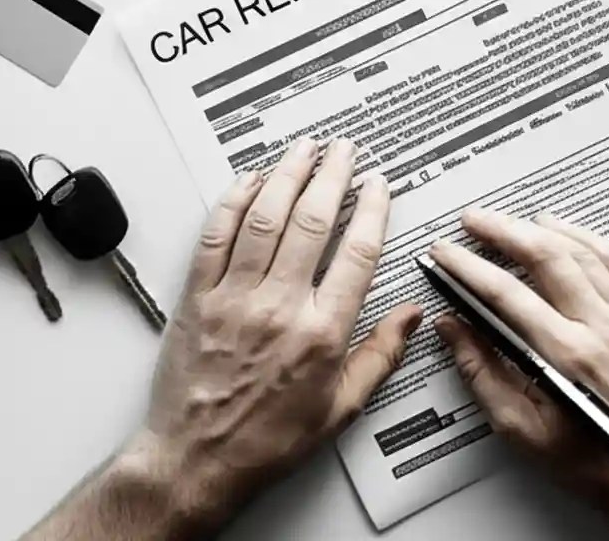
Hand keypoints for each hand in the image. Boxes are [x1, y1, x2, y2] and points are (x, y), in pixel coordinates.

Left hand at [129, 137, 420, 528]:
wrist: (198, 459)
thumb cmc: (266, 441)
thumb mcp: (340, 409)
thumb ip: (380, 356)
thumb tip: (410, 316)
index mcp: (322, 335)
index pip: (357, 254)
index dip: (372, 210)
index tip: (378, 185)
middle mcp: (279, 308)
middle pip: (312, 223)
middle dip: (332, 176)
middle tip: (344, 149)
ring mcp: (234, 298)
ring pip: (264, 219)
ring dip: (286, 175)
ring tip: (302, 149)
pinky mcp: (198, 298)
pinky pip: (216, 237)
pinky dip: (232, 201)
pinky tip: (248, 181)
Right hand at [431, 210, 608, 540]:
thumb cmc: (600, 466)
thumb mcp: (524, 432)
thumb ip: (483, 374)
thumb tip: (453, 331)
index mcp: (569, 357)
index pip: (506, 294)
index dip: (468, 267)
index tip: (445, 254)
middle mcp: (603, 330)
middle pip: (547, 257)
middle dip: (502, 230)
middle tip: (472, 221)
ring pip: (582, 252)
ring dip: (541, 228)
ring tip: (510, 220)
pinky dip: (585, 239)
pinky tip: (565, 232)